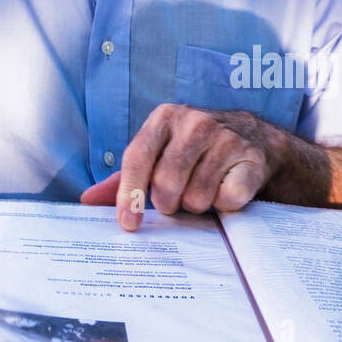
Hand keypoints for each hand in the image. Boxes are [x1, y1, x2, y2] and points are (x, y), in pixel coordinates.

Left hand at [80, 104, 285, 231]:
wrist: (253, 139)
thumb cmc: (193, 152)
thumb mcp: (158, 153)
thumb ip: (124, 178)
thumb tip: (87, 200)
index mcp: (164, 118)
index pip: (137, 157)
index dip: (129, 193)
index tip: (128, 223)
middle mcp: (195, 122)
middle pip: (166, 182)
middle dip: (167, 203)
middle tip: (175, 200)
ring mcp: (226, 138)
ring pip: (197, 196)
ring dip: (196, 205)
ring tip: (202, 191)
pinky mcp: (251, 160)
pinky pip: (228, 200)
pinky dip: (224, 205)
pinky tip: (225, 190)